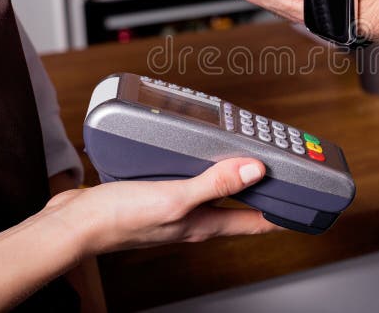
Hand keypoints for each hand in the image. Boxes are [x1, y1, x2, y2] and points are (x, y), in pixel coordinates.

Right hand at [45, 158, 278, 255]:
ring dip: (231, 177)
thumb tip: (254, 169)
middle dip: (260, 192)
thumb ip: (215, 184)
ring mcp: (175, 207)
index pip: (254, 223)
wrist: (75, 223)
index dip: (281, 215)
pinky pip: (188, 180)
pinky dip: (199, 167)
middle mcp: (193, 218)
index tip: (302, 205)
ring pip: (213, 193)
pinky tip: (195, 153)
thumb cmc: (120, 218)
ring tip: (246, 157)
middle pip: (237, 208)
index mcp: (204, 224)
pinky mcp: (156, 194)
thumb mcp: (176, 198)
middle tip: (280, 171)